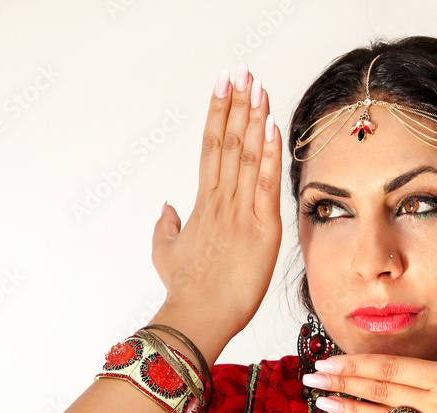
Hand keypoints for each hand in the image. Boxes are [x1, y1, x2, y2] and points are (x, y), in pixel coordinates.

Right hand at [151, 64, 282, 339]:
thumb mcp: (166, 254)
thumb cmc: (185, 290)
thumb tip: (166, 207)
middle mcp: (220, 201)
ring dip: (252, 118)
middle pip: (227, 142)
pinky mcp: (260, 229)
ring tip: (257, 85)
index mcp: (203, 205)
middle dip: (236, 104)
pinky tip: (270, 126)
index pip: (211, 149)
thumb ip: (165, 227)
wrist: (196, 317)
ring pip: (245, 155)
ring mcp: (239, 212)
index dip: (218, 114)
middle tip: (241, 71)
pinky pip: (264, 184)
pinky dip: (268, 153)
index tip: (223, 87)